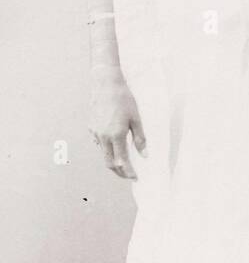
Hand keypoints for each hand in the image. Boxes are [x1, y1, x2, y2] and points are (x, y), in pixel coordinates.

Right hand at [89, 65, 145, 179]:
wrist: (106, 85)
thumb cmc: (124, 100)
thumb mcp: (136, 118)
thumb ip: (140, 138)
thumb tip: (144, 155)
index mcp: (116, 135)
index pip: (122, 161)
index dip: (128, 172)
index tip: (135, 177)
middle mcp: (103, 137)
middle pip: (109, 162)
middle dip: (119, 172)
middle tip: (128, 175)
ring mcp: (95, 132)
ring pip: (103, 153)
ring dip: (112, 161)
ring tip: (123, 163)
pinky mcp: (91, 127)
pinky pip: (99, 143)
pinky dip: (107, 149)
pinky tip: (114, 146)